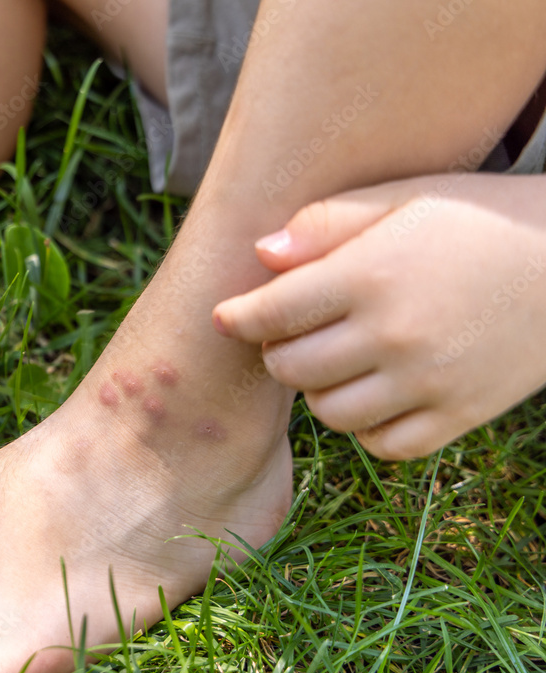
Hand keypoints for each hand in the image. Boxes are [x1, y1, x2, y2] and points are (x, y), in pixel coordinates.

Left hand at [213, 174, 545, 459]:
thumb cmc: (477, 219)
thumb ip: (326, 223)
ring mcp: (430, 381)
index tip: (226, 317)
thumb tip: (260, 255)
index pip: (272, 314)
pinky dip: (366, 427)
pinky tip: (374, 393)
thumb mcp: (402, 198)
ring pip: (330, 413)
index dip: (239, 318)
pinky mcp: (462, 414)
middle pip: (291, 368)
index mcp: (371, 275)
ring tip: (334, 362)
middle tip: (291, 334)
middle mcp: (395, 335)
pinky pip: (384, 444)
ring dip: (318, 390)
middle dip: (278, 351)